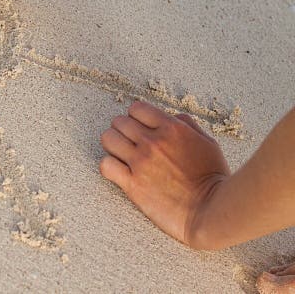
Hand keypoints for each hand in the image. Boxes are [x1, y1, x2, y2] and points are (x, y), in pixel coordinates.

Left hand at [100, 101, 230, 248]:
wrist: (212, 211)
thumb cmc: (214, 179)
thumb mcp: (207, 143)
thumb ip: (187, 125)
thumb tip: (171, 117)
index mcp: (172, 129)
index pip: (137, 108)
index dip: (137, 117)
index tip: (140, 128)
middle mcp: (153, 142)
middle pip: (119, 122)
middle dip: (123, 131)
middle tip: (130, 144)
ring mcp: (141, 162)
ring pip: (108, 139)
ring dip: (113, 145)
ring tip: (122, 155)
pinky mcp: (133, 184)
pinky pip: (106, 165)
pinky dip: (109, 166)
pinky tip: (119, 171)